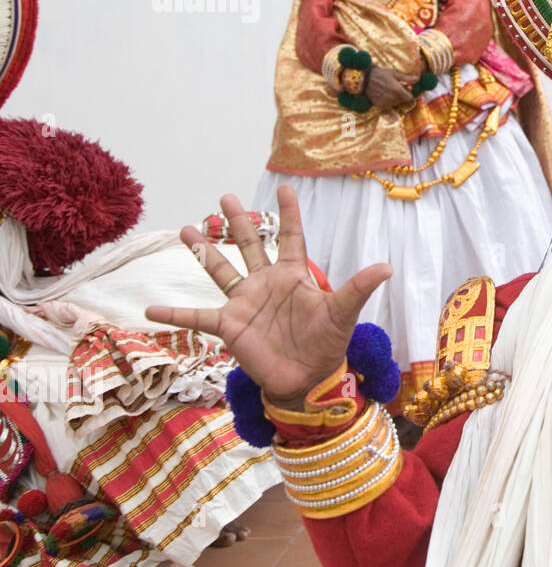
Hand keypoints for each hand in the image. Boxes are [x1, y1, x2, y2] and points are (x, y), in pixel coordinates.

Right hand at [145, 185, 390, 408]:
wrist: (306, 379)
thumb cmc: (327, 344)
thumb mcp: (343, 313)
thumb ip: (358, 288)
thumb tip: (386, 267)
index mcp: (293, 276)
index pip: (289, 237)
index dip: (288, 213)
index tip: (286, 186)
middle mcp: (265, 284)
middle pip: (249, 244)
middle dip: (238, 221)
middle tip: (225, 196)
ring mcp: (244, 303)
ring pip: (220, 270)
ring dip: (203, 251)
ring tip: (185, 229)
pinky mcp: (230, 326)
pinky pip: (197, 318)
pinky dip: (174, 316)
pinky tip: (150, 311)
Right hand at [366, 67, 415, 108]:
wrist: (363, 79)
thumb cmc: (379, 74)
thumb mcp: (394, 73)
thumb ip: (406, 78)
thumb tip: (417, 79)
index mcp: (398, 90)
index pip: (410, 98)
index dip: (409, 93)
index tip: (406, 89)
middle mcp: (393, 98)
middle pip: (403, 101)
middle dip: (402, 95)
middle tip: (396, 87)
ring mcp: (386, 103)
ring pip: (396, 103)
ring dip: (395, 99)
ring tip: (389, 90)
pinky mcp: (380, 105)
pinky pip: (388, 106)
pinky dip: (388, 102)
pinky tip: (384, 94)